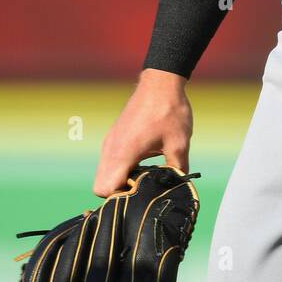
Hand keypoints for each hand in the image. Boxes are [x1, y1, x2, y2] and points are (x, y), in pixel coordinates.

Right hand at [93, 69, 192, 197]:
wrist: (161, 83)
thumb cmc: (169, 110)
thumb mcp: (179, 144)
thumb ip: (178, 170)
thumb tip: (180, 189)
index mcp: (123, 152)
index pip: (104, 189)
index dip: (120, 198)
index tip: (140, 196)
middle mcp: (111, 149)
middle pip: (100, 186)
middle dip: (119, 193)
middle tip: (143, 189)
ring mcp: (110, 143)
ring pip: (104, 174)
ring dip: (120, 181)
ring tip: (145, 177)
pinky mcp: (114, 138)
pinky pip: (109, 163)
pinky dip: (121, 169)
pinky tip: (143, 165)